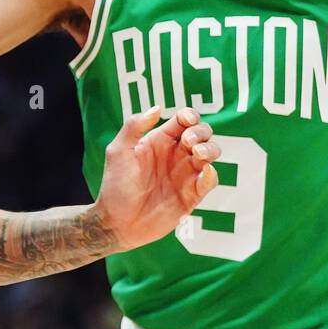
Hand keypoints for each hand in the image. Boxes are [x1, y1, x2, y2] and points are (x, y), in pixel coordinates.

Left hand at [94, 106, 219, 251]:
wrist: (117, 221)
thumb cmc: (115, 185)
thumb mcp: (118, 151)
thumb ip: (134, 126)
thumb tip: (158, 108)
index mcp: (160, 141)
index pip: (184, 120)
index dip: (189, 116)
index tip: (185, 120)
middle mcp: (176, 155)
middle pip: (202, 133)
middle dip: (201, 132)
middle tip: (188, 142)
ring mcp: (185, 174)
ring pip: (212, 153)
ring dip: (211, 150)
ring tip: (198, 154)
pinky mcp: (192, 195)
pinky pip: (210, 181)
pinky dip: (211, 175)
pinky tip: (203, 173)